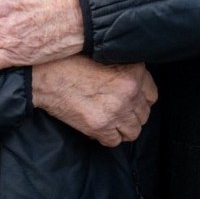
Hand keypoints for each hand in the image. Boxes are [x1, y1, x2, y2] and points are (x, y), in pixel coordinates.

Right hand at [32, 58, 157, 145]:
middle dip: (132, 116)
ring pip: (133, 132)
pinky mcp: (100, 125)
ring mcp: (116, 110)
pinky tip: (99, 128)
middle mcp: (130, 91)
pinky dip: (107, 137)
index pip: (152, 96)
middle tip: (117, 113)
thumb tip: (137, 90)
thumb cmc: (74, 62)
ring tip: (110, 122)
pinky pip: (114, 141)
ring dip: (122, 129)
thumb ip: (127, 72)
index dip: (140, 100)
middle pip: (143, 115)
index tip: (131, 102)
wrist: (48, 74)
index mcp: (135, 71)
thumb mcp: (108, 57)